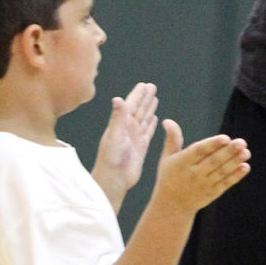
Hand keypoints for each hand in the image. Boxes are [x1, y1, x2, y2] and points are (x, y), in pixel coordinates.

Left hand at [93, 83, 158, 207]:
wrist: (114, 179)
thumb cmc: (110, 159)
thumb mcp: (114, 136)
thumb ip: (117, 117)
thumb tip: (118, 98)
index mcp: (121, 124)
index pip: (131, 104)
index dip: (138, 94)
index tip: (145, 84)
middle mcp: (128, 129)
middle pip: (139, 109)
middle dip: (145, 98)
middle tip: (151, 86)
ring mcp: (134, 138)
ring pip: (144, 119)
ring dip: (149, 108)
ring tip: (155, 98)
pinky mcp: (140, 147)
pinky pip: (148, 132)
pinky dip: (151, 124)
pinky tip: (155, 119)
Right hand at [153, 121, 249, 213]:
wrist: (172, 206)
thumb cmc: (169, 177)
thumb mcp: (167, 158)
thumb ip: (172, 139)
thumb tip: (168, 120)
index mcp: (182, 162)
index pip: (198, 152)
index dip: (212, 144)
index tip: (225, 138)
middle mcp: (193, 174)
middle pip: (213, 161)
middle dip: (228, 152)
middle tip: (242, 142)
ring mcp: (203, 185)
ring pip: (221, 172)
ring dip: (234, 162)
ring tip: (246, 152)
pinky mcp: (211, 193)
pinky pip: (225, 184)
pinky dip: (235, 176)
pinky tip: (245, 167)